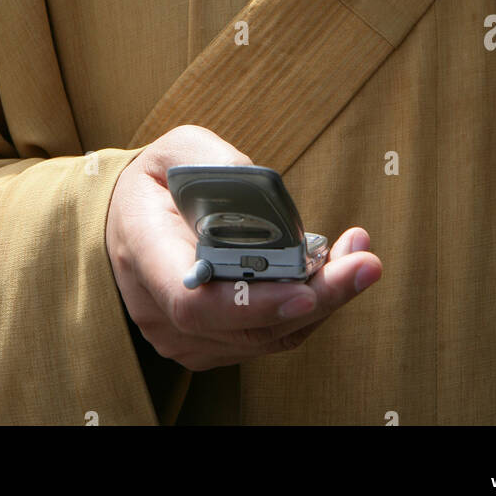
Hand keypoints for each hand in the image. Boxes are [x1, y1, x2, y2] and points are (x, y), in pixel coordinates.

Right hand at [106, 123, 381, 371]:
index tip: (304, 288)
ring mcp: (181, 337)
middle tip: (365, 263)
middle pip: (244, 325)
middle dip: (315, 297)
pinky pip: (268, 337)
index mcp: (143, 250)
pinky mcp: (208, 346)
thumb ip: (216, 163)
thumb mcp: (180, 149)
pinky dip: (307, 309)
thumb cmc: (161, 179)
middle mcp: (156, 309)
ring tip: (358, 255)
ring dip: (322, 301)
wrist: (130, 220)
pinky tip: (333, 271)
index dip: (251, 302)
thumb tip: (260, 191)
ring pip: (265, 337)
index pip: (194, 300)